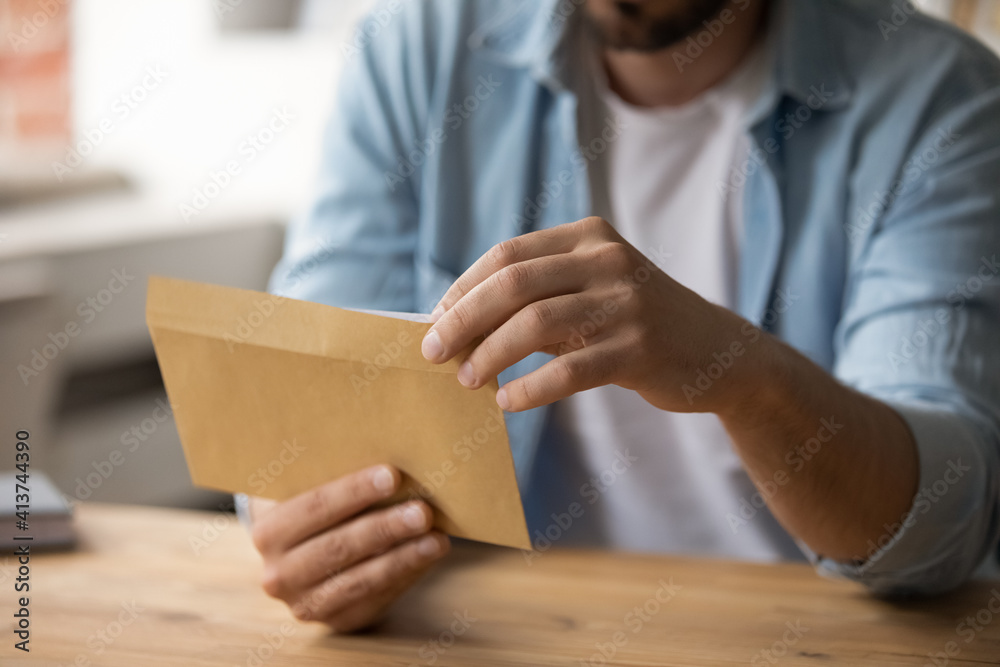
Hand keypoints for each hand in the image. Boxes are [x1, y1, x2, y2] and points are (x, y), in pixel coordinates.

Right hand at [249, 465, 449, 631]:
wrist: (303, 558)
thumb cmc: (317, 511)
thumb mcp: (308, 493)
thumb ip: (330, 479)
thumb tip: (391, 460)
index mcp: (268, 531)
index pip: (315, 507)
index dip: (354, 491)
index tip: (393, 475)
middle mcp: (279, 574)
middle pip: (339, 547)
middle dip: (385, 527)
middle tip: (422, 511)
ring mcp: (305, 603)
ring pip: (360, 579)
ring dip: (403, 557)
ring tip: (436, 539)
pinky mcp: (336, 621)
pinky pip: (375, 599)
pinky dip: (405, 576)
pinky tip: (428, 556)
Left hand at [420, 217, 752, 413]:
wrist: (717, 354)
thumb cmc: (634, 324)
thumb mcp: (588, 295)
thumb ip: (534, 301)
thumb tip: (455, 324)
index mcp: (588, 237)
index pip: (507, 256)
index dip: (463, 289)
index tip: (434, 320)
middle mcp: (608, 260)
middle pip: (513, 283)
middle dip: (463, 320)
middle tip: (433, 352)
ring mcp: (627, 304)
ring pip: (536, 324)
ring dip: (490, 355)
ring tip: (467, 380)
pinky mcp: (640, 349)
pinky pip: (569, 371)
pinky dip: (530, 388)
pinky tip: (508, 401)